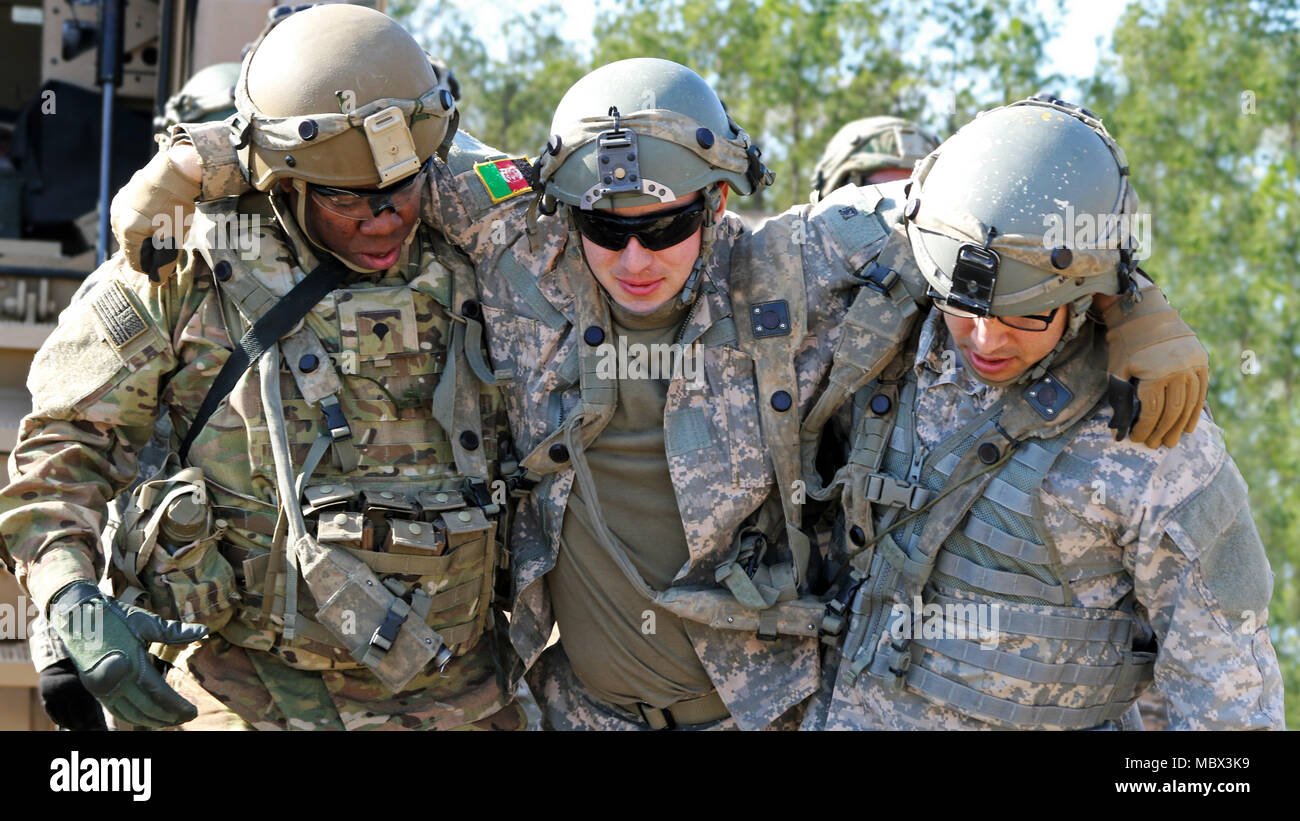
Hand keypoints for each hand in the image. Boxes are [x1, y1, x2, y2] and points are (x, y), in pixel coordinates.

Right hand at [50, 582, 207, 728]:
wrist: (77, 616)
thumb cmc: (115, 617)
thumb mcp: (146, 622)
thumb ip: (175, 631)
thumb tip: (204, 630)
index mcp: (131, 665)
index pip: (159, 695)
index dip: (177, 707)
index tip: (193, 711)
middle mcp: (115, 681)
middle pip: (147, 708)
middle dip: (169, 716)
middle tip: (187, 717)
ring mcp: (102, 688)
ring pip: (130, 714)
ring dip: (151, 720)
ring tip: (170, 720)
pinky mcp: (95, 689)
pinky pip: (116, 711)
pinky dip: (133, 717)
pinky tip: (145, 717)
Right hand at [109, 143, 200, 283]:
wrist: (176, 172)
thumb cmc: (176, 207)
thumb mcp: (173, 239)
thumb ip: (163, 263)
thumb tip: (156, 282)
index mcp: (127, 231)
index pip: (135, 261)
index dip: (152, 266)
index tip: (166, 261)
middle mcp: (117, 218)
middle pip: (132, 247)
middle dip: (149, 249)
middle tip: (169, 241)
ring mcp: (118, 205)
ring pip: (131, 231)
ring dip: (146, 235)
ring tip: (165, 226)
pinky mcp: (123, 196)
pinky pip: (130, 217)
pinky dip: (143, 221)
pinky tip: (157, 215)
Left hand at [1102, 286, 1208, 447]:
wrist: (1145, 313)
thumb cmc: (1125, 344)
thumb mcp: (1117, 371)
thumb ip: (1121, 399)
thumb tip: (1119, 430)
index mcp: (1154, 374)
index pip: (1151, 411)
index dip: (1144, 429)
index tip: (1136, 439)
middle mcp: (1178, 371)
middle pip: (1172, 411)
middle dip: (1162, 431)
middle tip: (1156, 445)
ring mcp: (1192, 366)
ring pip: (1189, 404)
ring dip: (1181, 426)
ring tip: (1172, 440)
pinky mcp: (1201, 362)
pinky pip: (1201, 392)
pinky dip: (1196, 411)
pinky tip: (1190, 426)